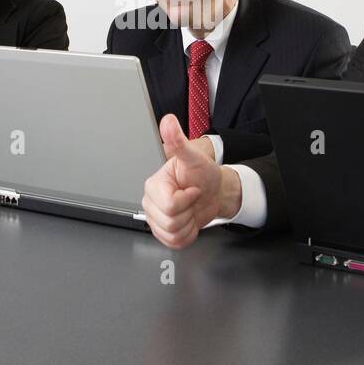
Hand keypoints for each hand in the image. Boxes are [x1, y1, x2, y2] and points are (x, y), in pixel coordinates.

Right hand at [141, 114, 240, 248]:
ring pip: (171, 234)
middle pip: (170, 222)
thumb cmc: (203, 174)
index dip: (187, 199)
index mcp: (154, 185)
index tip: (192, 189)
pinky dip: (186, 235)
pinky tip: (188, 220)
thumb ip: (178, 141)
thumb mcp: (194, 156)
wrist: (212, 191)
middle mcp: (151, 202)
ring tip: (190, 209)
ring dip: (188, 224)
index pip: (169, 205)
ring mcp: (155, 218)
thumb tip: (168, 121)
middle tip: (192, 199)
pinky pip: (173, 243)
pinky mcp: (163, 231)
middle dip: (188, 212)